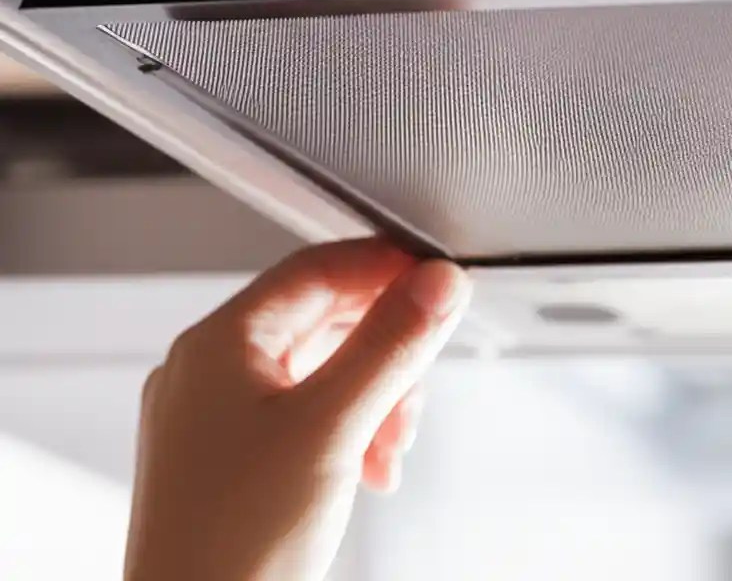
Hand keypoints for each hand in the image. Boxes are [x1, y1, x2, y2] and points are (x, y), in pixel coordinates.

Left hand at [124, 240, 470, 580]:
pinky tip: (371, 468)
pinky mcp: (237, 461)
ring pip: (324, 374)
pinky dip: (353, 433)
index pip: (315, 270)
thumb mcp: (333, 427)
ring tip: (393, 447)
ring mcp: (221, 419)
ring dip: (376, 401)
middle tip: (420, 384)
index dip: (385, 270)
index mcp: (218, 345)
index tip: (440, 284)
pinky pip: (310, 418)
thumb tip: (436, 283)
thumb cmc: (235, 542)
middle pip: (325, 324)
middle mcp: (212, 373)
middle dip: (387, 356)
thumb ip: (389, 346)